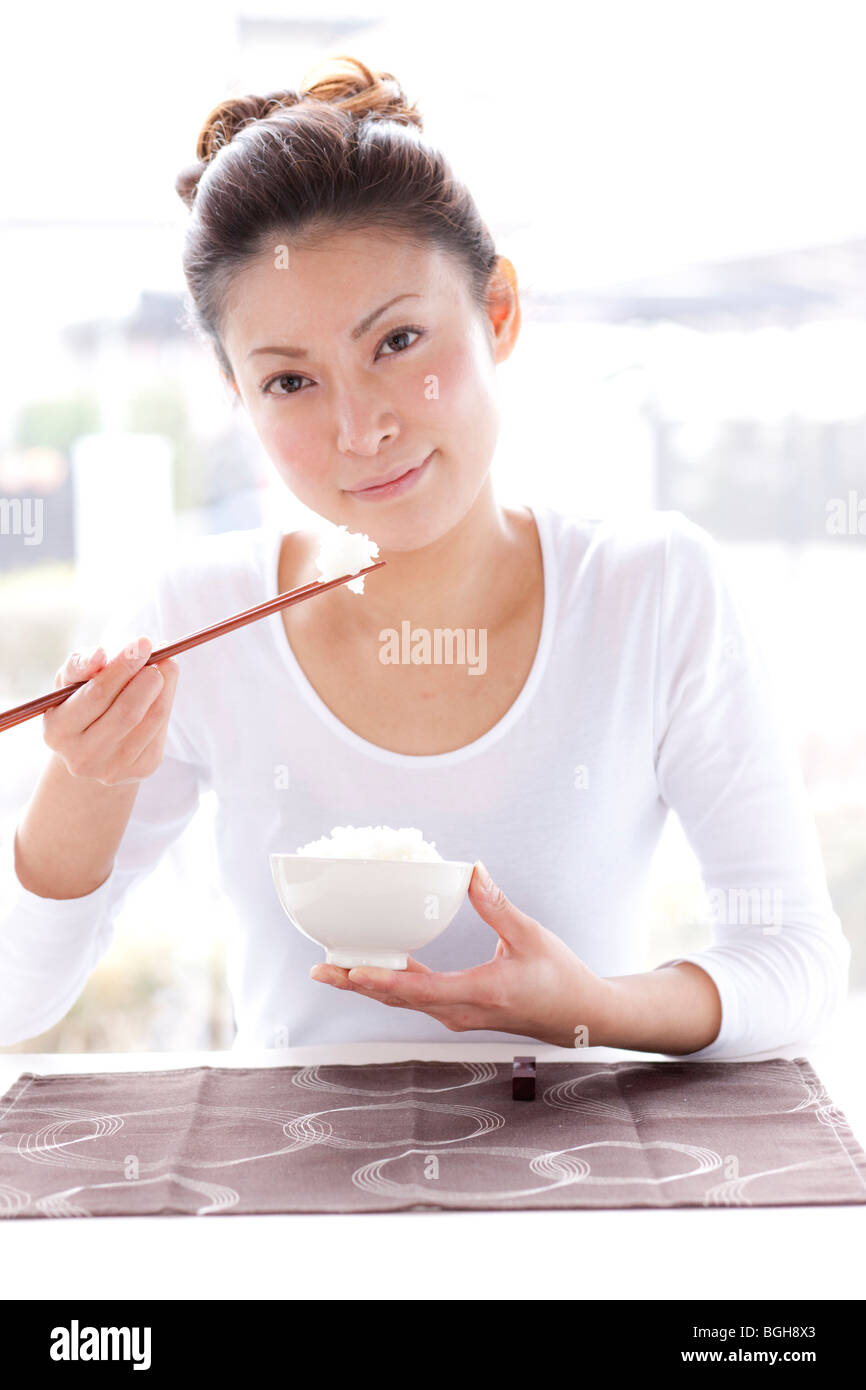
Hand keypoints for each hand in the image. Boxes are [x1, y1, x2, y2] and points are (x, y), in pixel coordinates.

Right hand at [43, 637, 179, 786]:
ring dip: (165, 687)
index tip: (143, 643)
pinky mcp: (140, 770)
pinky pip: (161, 731)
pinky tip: (163, 689)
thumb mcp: (71, 681)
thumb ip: (81, 664)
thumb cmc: (80, 701)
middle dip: (148, 678)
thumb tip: (100, 654)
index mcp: (58, 730)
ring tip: (165, 666)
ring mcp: (112, 768)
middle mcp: (82, 756)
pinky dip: (167, 703)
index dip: (123, 667)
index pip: (96, 694)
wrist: (92, 746)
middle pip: (127, 712)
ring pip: (151, 720)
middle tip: (161, 654)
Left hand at [309, 861, 613, 1047]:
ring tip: (333, 968)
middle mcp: (460, 1011)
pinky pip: (415, 997)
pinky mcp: (458, 1009)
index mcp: (479, 993)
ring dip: (368, 985)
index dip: (383, 981)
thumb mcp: (531, 936)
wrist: (578, 1014)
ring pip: (403, 1000)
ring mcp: (457, 1014)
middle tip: (319, 969)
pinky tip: (372, 967)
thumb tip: (471, 870)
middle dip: (357, 983)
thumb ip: (498, 906)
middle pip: (398, 998)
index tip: (351, 972)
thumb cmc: (559, 977)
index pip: (420, 990)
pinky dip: (389, 982)